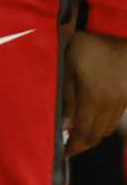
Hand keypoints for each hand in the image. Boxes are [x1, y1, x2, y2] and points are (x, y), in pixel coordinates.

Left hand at [65, 30, 126, 153]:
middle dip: (83, 144)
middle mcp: (110, 105)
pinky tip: (93, 120)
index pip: (84, 133)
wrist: (117, 31)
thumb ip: (67, 96)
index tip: (63, 154)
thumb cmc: (87, 46)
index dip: (74, 146)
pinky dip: (103, 124)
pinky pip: (115, 117)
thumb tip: (64, 123)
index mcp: (93, 99)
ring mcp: (121, 100)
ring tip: (79, 137)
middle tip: (69, 148)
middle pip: (97, 134)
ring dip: (93, 135)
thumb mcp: (68, 67)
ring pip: (108, 127)